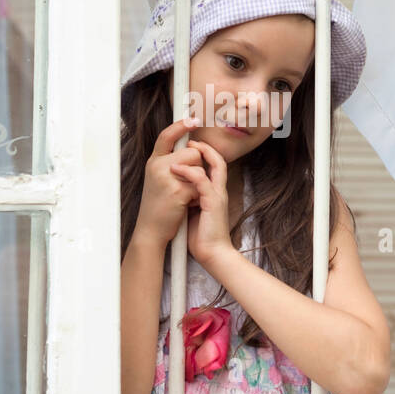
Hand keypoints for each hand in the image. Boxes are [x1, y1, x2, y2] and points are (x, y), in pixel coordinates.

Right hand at [132, 116, 204, 248]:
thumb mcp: (158, 179)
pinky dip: (197, 195)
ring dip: (199, 181)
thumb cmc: (158, 207)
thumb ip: (170, 163)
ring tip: (184, 195)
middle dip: (197, 166)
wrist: (151, 230)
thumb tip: (190, 148)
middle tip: (187, 183)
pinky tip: (186, 204)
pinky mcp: (177, 190)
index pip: (167, 136)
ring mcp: (167, 177)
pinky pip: (200, 183)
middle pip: (192, 152)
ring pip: (198, 167)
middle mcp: (157, 166)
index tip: (193, 119)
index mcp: (154, 162)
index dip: (180, 125)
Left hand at [169, 139, 233, 269]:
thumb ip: (190, 197)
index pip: (214, 165)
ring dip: (199, 154)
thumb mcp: (194, 210)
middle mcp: (219, 190)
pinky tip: (176, 168)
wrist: (212, 253)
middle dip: (205, 147)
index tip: (190, 145)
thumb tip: (179, 189)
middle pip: (218, 159)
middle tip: (190, 140)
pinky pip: (202, 180)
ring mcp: (218, 195)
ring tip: (187, 147)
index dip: (204, 152)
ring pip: (215, 165)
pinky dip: (189, 172)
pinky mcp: (212, 203)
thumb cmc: (202, 236)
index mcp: (214, 192)